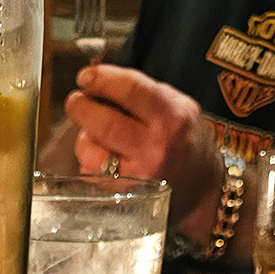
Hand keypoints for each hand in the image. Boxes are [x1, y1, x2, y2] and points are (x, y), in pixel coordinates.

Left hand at [64, 64, 222, 232]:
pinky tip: (106, 159)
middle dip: (81, 107)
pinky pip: (89, 172)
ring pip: (90, 149)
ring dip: (85, 137)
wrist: (199, 186)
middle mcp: (155, 150)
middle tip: (76, 101)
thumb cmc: (181, 138)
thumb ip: (138, 91)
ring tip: (98, 135)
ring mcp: (137, 178)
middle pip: (103, 123)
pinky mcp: (120, 196)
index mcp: (172, 119)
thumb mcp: (175, 105)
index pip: (130, 90)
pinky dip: (90, 160)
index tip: (85, 77)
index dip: (101, 79)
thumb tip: (94, 80)